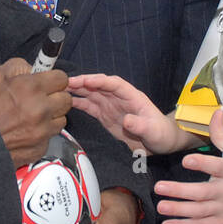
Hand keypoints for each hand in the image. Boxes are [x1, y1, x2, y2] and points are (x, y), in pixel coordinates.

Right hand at [0, 58, 72, 167]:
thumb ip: (16, 67)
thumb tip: (31, 68)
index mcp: (31, 88)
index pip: (61, 78)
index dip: (53, 80)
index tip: (46, 83)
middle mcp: (41, 109)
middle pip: (66, 99)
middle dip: (55, 97)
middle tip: (39, 100)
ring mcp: (43, 131)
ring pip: (61, 119)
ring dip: (50, 117)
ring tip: (31, 117)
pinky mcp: (40, 148)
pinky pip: (50, 137)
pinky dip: (41, 134)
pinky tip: (25, 132)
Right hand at [68, 73, 190, 154]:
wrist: (162, 143)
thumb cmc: (161, 133)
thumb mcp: (153, 131)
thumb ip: (140, 125)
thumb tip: (126, 120)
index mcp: (132, 96)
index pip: (114, 84)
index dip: (99, 81)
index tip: (85, 80)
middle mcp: (119, 98)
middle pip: (99, 86)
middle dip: (82, 83)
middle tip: (65, 83)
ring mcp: (111, 106)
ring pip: (92, 94)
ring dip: (77, 91)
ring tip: (60, 90)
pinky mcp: (106, 116)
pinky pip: (90, 107)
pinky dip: (79, 103)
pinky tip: (66, 102)